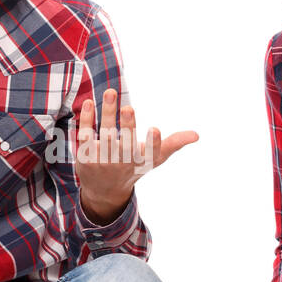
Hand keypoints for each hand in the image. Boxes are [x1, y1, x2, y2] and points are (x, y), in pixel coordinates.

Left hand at [74, 88, 197, 223]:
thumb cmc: (134, 167)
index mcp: (142, 161)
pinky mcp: (85, 156)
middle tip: (128, 107)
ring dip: (107, 113)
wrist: (104, 190)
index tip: (155, 129)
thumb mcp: (155, 158)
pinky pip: (85, 136)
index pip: (150, 153)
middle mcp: (123, 162)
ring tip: (111, 92)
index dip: (153, 142)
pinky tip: (90, 102)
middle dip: (127, 126)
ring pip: (104, 135)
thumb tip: (196, 135)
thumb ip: (174, 144)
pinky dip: (87, 119)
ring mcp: (103, 160)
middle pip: (125, 143)